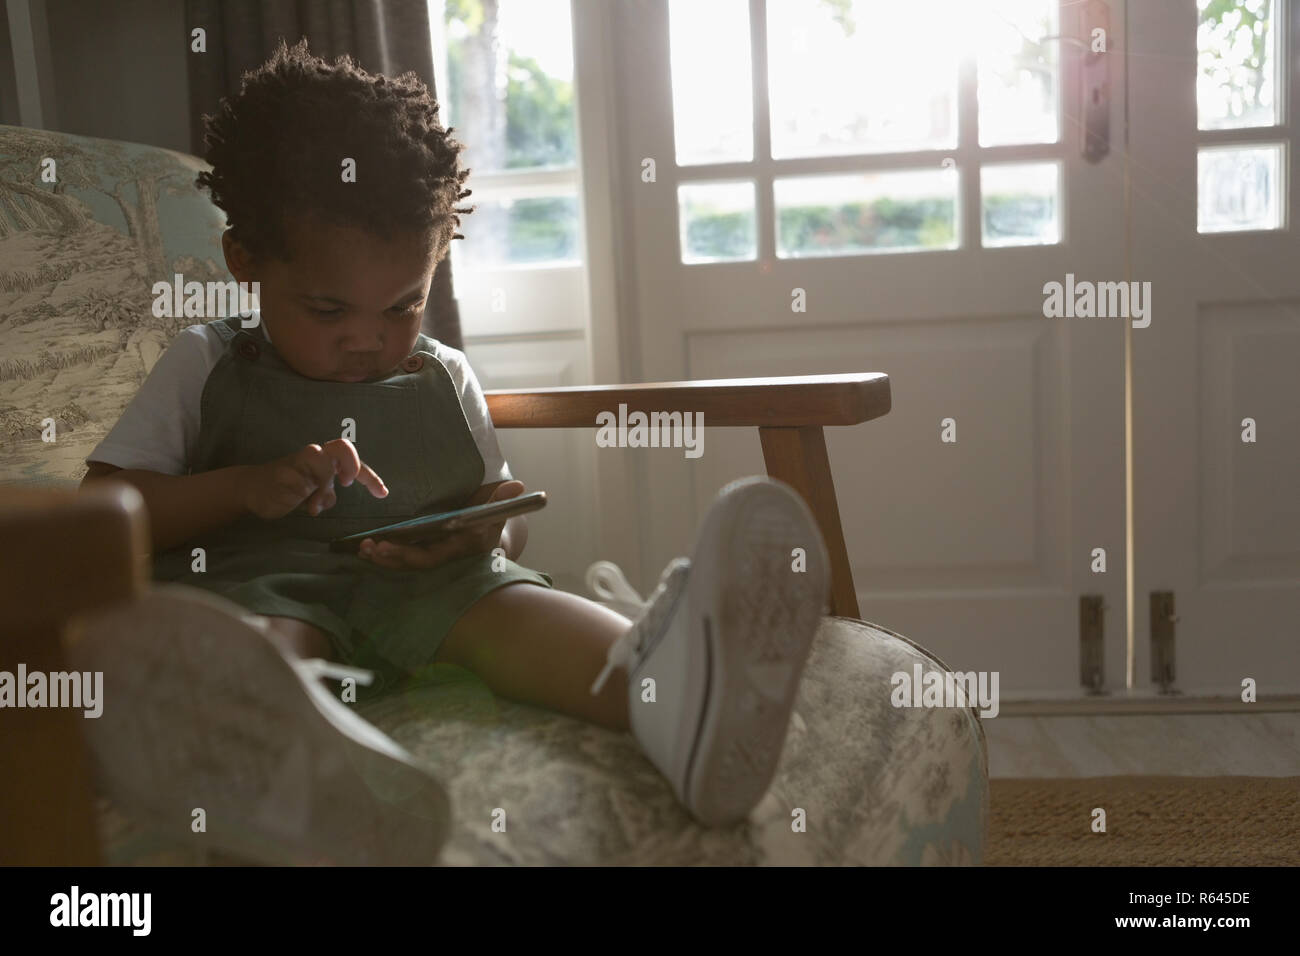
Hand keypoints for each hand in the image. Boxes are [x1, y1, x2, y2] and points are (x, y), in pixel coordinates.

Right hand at [241, 439, 388, 520]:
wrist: (251, 489)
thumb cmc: (287, 489)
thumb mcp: (313, 493)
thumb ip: (326, 493)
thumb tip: (332, 497)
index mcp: (325, 460)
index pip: (353, 461)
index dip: (371, 477)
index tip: (383, 493)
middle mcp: (314, 456)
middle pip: (342, 447)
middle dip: (352, 465)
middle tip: (347, 483)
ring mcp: (298, 462)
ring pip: (323, 464)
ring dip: (322, 487)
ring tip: (312, 505)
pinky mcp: (283, 472)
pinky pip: (302, 481)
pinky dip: (304, 495)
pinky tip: (296, 502)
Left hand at [357, 480, 525, 570]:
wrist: (491, 537)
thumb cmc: (491, 521)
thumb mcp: (498, 511)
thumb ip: (503, 500)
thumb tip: (517, 486)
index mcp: (461, 547)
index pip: (433, 555)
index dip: (409, 554)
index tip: (388, 545)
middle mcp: (446, 555)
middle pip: (414, 562)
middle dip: (391, 557)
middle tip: (370, 548)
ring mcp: (434, 554)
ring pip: (406, 561)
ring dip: (383, 558)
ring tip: (363, 549)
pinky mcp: (425, 550)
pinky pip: (403, 556)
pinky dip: (385, 554)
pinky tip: (367, 548)